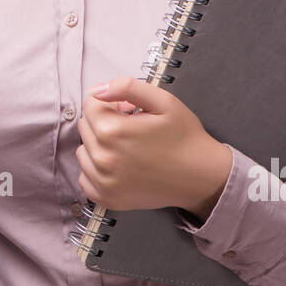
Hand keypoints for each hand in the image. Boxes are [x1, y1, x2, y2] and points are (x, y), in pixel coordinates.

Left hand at [75, 76, 232, 215]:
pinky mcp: (107, 198)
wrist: (202, 176)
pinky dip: (96, 170)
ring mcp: (103, 182)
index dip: (112, 103)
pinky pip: (85, 177)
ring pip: (84, 151)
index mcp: (113, 131)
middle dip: (105, 121)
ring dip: (99, 145)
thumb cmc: (185, 138)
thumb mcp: (164, 101)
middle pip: (86, 126)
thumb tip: (99, 90)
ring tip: (127, 147)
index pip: (90, 105)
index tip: (130, 110)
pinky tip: (119, 166)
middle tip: (132, 128)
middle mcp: (103, 158)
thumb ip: (128, 87)